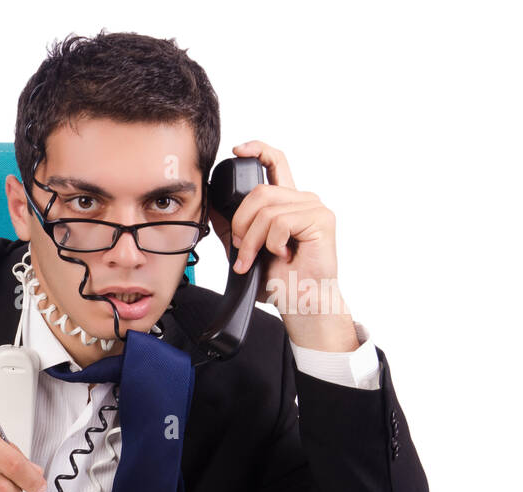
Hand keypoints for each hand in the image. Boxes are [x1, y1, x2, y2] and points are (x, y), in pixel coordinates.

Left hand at [210, 141, 358, 351]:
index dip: (258, 150)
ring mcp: (314, 208)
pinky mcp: (321, 220)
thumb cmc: (280, 279)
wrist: (299, 301)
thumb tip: (212, 207)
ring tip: (257, 258)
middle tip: (242, 250)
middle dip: (241, 223)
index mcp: (287, 204)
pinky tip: (282, 255)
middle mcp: (303, 201)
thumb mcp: (247, 249)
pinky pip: (280, 223)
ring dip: (253, 240)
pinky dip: (271, 243)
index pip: (276, 163)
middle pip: (259, 191)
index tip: (237, 149)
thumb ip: (233, 226)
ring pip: (267, 210)